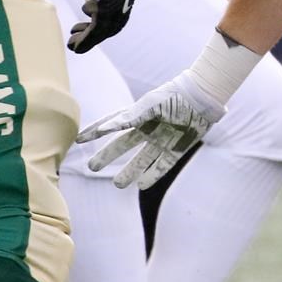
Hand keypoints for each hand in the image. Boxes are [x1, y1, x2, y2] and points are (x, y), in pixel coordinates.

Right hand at [63, 0, 135, 51]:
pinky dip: (85, 39)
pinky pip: (96, 30)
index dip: (103, 20)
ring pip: (104, 29)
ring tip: (73, 42)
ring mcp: (118, 1)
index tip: (86, 19)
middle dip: (95, 31)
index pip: (119, 10)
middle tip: (77, 33)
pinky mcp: (105, 6)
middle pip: (114, 22)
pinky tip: (74, 41)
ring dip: (87, 38)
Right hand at [75, 70, 228, 188]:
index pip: (111, 124)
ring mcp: (162, 140)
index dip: (95, 132)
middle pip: (123, 145)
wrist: (203, 98)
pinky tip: (142, 185)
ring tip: (118, 185)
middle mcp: (147, 128)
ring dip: (129, 172)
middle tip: (92, 168)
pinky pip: (163, 165)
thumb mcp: (151, 104)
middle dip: (107, 156)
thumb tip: (107, 127)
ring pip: (142, 160)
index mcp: (138, 114)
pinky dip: (153, 175)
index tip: (78, 140)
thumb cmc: (175, 96)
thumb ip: (130, 116)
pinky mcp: (177, 149)